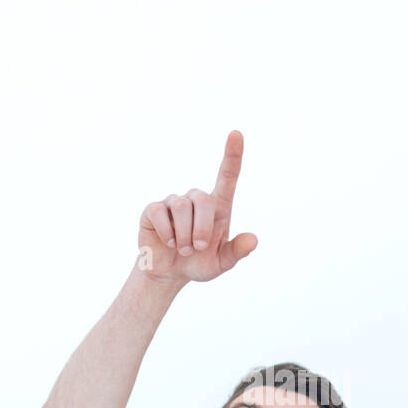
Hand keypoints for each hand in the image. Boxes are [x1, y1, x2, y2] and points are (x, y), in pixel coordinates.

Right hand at [137, 131, 257, 283]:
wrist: (169, 273)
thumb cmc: (198, 264)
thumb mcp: (221, 264)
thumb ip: (237, 252)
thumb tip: (253, 240)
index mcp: (218, 208)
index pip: (227, 176)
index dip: (232, 155)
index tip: (236, 134)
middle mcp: (196, 199)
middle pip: (203, 199)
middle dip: (202, 228)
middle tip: (197, 248)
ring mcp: (174, 202)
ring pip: (182, 207)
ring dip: (184, 235)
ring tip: (183, 250)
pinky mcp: (153, 209)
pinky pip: (160, 212)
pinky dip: (167, 232)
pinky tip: (168, 243)